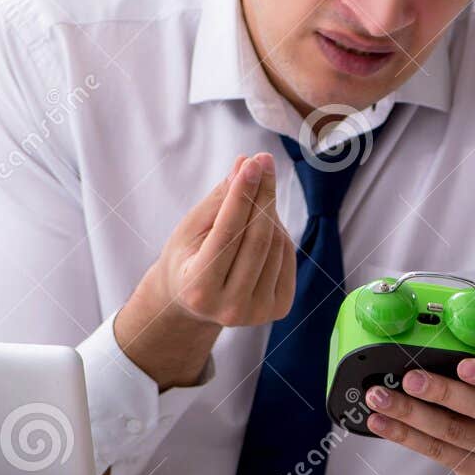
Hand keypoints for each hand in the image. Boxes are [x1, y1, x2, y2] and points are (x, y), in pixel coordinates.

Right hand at [115, 153, 295, 388]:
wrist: (193, 302)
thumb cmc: (187, 258)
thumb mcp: (191, 229)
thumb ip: (219, 200)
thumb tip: (246, 165)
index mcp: (199, 290)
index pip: (227, 234)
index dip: (241, 195)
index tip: (252, 162)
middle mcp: (230, 309)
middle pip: (257, 240)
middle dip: (262, 194)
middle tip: (262, 160)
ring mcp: (257, 313)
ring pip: (275, 245)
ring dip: (268, 211)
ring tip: (254, 196)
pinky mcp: (278, 309)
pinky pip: (286, 256)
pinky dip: (278, 232)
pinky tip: (263, 223)